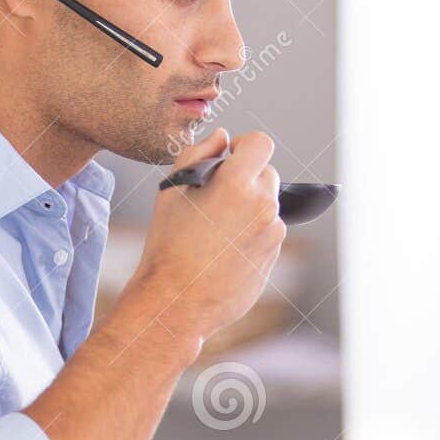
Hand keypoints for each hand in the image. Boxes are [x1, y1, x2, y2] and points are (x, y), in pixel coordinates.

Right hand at [122, 128, 285, 350]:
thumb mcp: (172, 191)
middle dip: (247, 179)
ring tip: (217, 232)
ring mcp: (272, 234)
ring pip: (268, 207)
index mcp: (237, 183)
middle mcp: (262, 206)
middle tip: (217, 200)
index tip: (228, 160)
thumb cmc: (168, 245)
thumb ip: (198, 153)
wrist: (176, 301)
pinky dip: (251, 236)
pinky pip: (267, 235)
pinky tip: (224, 252)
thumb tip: (222, 137)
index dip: (244, 147)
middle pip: (268, 174)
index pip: (260, 144)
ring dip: (250, 210)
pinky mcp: (272, 258)